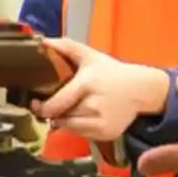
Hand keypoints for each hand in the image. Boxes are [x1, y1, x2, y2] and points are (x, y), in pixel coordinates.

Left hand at [31, 37, 169, 140]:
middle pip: (61, 117)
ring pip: (69, 128)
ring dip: (67, 120)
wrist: (140, 90)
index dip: (42, 107)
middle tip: (59, 103)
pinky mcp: (106, 133)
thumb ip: (66, 47)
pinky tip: (87, 115)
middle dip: (55, 111)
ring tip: (75, 107)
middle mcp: (94, 105)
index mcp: (87, 84)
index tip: (36, 102)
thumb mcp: (90, 55)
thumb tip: (43, 41)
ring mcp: (101, 122)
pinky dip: (80, 127)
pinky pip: (82, 135)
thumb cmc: (112, 72)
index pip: (56, 105)